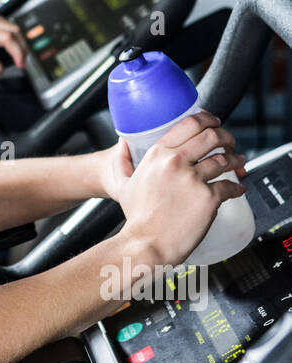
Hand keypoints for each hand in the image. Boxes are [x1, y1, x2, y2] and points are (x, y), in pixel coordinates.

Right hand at [115, 111, 247, 268]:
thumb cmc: (136, 218)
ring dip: (237, 159)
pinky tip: (238, 188)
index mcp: (158, 154)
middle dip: (227, 137)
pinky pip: (230, 187)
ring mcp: (193, 179)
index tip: (215, 122)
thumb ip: (124, 162)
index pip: (189, 123)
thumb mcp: (125, 184)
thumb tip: (123, 145)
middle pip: (212, 136)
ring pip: (225, 159)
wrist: (145, 244)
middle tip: (230, 143)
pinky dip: (238, 187)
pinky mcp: (208, 198)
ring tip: (240, 163)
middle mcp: (176, 162)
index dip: (208, 119)